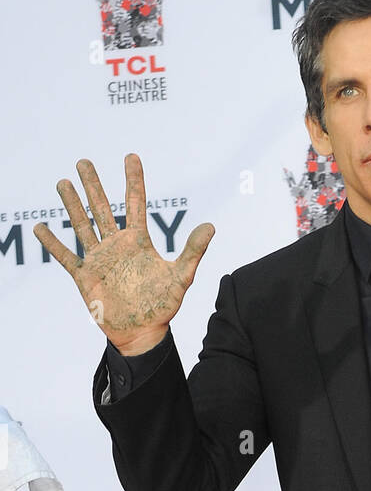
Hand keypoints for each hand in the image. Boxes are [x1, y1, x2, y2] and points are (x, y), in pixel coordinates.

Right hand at [33, 154, 214, 354]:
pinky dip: (52, 244)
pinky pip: (66, 257)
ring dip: (72, 205)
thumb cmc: (163, 306)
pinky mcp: (85, 277)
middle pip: (102, 208)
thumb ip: (193, 251)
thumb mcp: (181, 276)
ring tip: (63, 183)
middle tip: (84, 161)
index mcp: (138, 242)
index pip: (135, 203)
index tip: (131, 156)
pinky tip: (40, 228)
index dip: (133, 180)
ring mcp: (99, 260)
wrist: (143, 333)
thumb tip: (211, 226)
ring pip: (82, 225)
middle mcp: (116, 246)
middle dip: (93, 185)